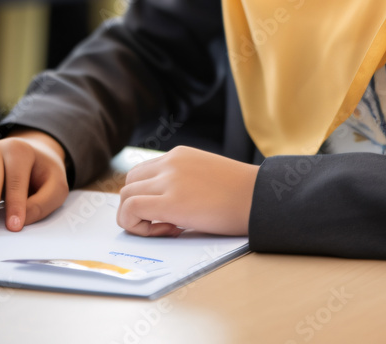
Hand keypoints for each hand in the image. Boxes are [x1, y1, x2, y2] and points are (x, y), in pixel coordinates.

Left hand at [117, 146, 258, 237]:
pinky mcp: (170, 201)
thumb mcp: (206, 176)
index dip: (148, 196)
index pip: (143, 173)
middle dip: (137, 207)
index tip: (169, 212)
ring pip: (125, 197)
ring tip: (168, 228)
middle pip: (129, 183)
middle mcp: (171, 162)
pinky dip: (139, 226)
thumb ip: (182, 181)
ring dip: (137, 218)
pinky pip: (131, 210)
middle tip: (164, 222)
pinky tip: (169, 231)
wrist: (260, 197)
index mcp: (180, 155)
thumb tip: (163, 205)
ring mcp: (169, 180)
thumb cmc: (240, 194)